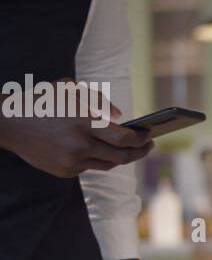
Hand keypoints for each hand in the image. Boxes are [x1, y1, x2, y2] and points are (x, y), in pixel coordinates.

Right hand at [0, 80, 152, 177]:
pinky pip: (89, 167)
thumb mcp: (68, 89)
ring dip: (121, 157)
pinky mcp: (64, 171)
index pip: (123, 138)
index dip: (141, 139)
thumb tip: (121, 119)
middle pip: (121, 156)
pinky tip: (100, 150)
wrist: (6, 122)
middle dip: (139, 152)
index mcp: (82, 122)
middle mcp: (79, 144)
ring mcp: (71, 161)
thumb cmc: (41, 101)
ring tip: (129, 148)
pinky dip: (97, 159)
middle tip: (149, 146)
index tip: (150, 136)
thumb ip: (98, 101)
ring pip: (108, 164)